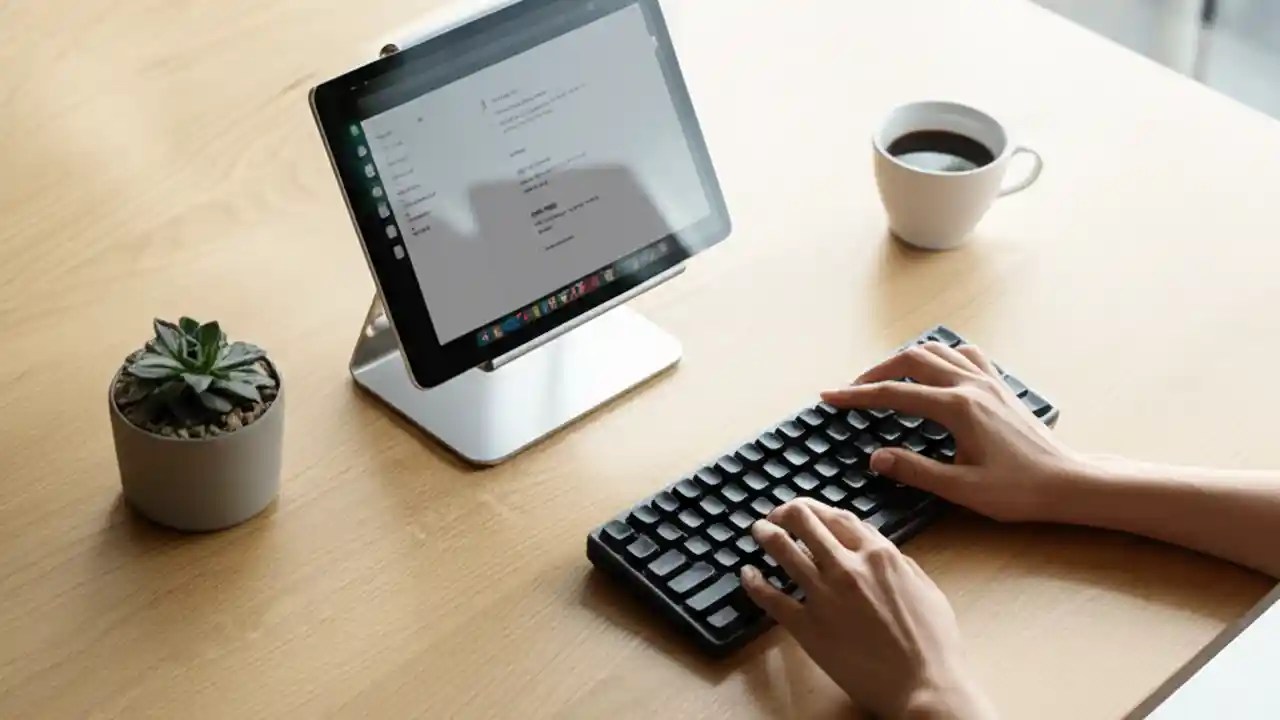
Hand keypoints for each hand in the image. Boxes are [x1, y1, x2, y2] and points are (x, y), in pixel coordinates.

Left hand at [741, 499, 994, 718]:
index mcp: (880, 555)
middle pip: (805, 522)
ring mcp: (824, 595)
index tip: (805, 510)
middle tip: (776, 515)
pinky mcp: (807, 627)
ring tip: (758, 530)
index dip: (815, 508)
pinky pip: (771, 598)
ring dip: (766, 535)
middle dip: (786, 513)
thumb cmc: (933, 645)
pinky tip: (747, 573)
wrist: (923, 687)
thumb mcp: (927, 589)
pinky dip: (754, 581)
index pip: (838, 517)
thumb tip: (882, 550)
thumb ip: (901, 564)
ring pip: (783, 550)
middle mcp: (848, 567)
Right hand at [821, 342, 1085, 522]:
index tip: (829, 397)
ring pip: (936, 350)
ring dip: (904, 359)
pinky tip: (932, 372)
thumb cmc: (1019, 491)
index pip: (894, 395)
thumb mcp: (962, 489)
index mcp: (958, 409)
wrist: (1068, 483)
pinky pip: (963, 354)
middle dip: (876, 372)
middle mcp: (970, 385)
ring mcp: (987, 380)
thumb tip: (876, 457)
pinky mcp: (998, 385)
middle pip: (911, 360)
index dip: (857, 396)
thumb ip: (915, 470)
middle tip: (852, 392)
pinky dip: (939, 356)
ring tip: (884, 380)